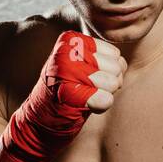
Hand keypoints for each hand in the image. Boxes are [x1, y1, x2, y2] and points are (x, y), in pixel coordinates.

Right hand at [0, 30, 125, 161]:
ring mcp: (65, 71)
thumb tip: (123, 64)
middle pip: (116, 67)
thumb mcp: (83, 66)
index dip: (110, 72)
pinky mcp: (68, 93)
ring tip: (83, 97)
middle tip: (87, 91)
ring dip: (104, 95)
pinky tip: (83, 106)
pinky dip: (100, 106)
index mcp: (70, 40)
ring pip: (113, 82)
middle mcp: (66, 51)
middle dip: (110, 83)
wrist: (39, 121)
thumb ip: (103, 58)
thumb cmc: (68, 93)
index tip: (89, 79)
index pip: (114, 54)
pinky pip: (106, 99)